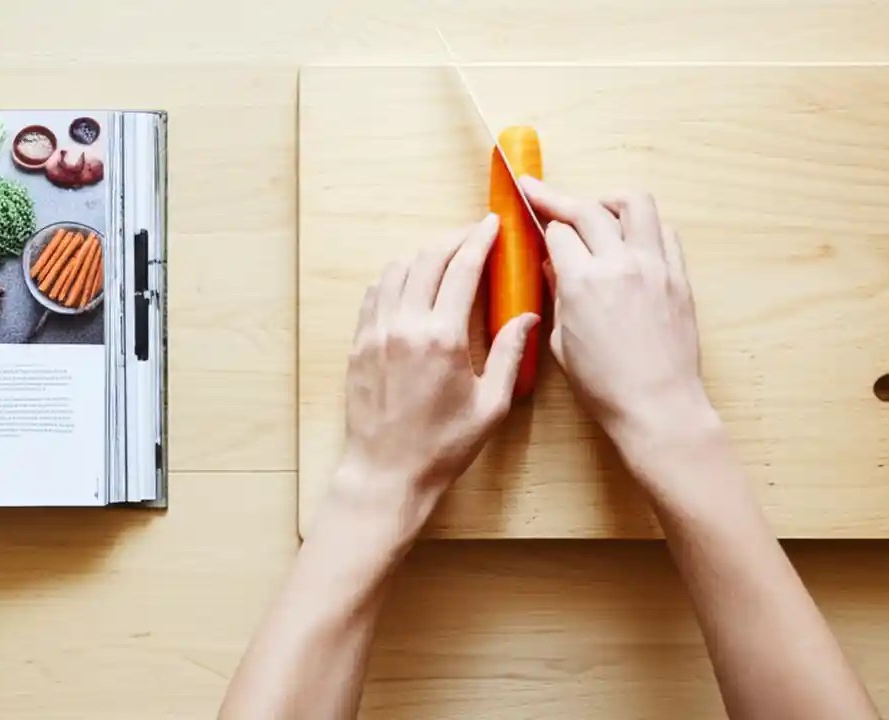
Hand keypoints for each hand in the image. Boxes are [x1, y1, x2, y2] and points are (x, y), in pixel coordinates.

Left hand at [332, 214, 537, 538]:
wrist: (386, 474)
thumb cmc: (442, 447)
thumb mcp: (491, 405)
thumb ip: (510, 355)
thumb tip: (529, 317)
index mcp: (443, 339)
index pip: (462, 270)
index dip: (479, 240)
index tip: (492, 225)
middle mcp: (405, 327)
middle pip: (428, 259)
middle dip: (453, 240)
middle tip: (473, 235)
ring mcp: (377, 334)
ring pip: (397, 271)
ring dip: (422, 255)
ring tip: (444, 257)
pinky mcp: (359, 345)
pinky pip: (374, 295)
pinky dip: (394, 278)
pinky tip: (409, 282)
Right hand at [518, 177, 719, 466]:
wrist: (657, 406)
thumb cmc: (604, 385)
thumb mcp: (561, 342)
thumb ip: (557, 295)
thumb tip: (554, 267)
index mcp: (583, 283)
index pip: (557, 231)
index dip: (539, 223)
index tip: (529, 214)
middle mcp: (620, 264)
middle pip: (586, 208)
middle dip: (557, 198)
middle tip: (539, 193)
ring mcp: (654, 267)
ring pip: (634, 203)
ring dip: (608, 201)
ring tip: (595, 211)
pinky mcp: (678, 277)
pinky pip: (663, 232)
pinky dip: (643, 227)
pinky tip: (630, 241)